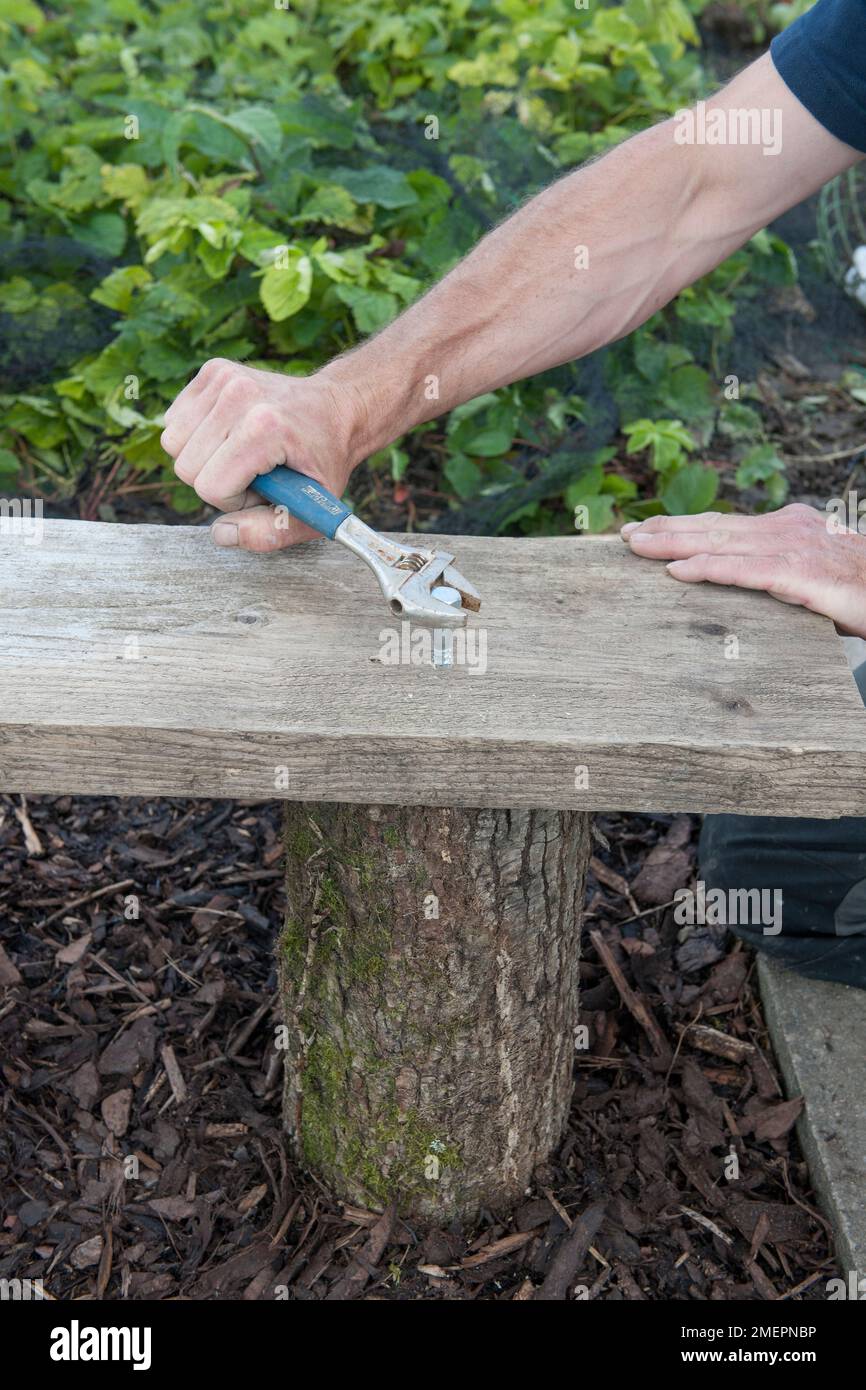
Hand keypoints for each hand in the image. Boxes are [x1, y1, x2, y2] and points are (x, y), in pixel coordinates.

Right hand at [161, 359, 366, 551]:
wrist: (337, 410)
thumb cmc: (325, 462)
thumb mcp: (313, 511)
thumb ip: (268, 533)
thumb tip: (220, 534)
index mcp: (265, 428)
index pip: (210, 487)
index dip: (234, 501)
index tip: (263, 489)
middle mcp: (240, 395)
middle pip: (186, 467)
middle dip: (216, 481)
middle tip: (255, 472)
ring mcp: (224, 377)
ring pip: (173, 442)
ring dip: (204, 459)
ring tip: (244, 454)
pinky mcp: (212, 370)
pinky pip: (175, 420)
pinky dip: (196, 435)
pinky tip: (230, 434)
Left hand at [621, 503, 865, 639]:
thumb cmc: (859, 589)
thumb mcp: (811, 574)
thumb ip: (778, 573)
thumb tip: (749, 584)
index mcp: (786, 526)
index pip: (724, 524)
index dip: (683, 526)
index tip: (646, 530)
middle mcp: (784, 528)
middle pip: (713, 526)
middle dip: (666, 529)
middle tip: (624, 534)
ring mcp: (791, 547)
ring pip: (719, 542)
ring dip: (674, 543)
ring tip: (637, 545)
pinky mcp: (798, 572)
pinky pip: (743, 570)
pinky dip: (708, 568)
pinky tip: (678, 570)